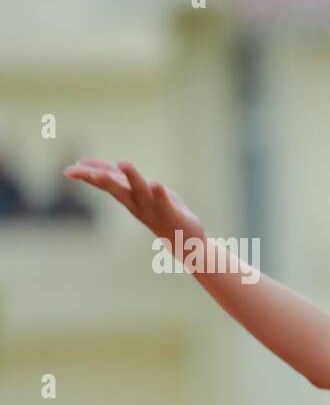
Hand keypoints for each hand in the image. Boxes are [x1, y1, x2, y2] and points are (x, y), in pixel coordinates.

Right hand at [63, 158, 205, 256]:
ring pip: (141, 192)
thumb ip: (121, 180)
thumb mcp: (137, 192)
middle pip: (118, 189)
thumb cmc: (159, 212)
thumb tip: (95, 168)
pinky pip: (166, 203)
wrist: (186, 242)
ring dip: (132, 178)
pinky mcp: (173, 214)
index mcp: (127, 197)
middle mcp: (137, 204)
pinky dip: (160, 194)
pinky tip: (156, 184)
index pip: (104, 184)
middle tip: (89, 171)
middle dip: (104, 179)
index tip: (68, 170)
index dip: (87, 176)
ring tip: (123, 162)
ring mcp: (155, 209)